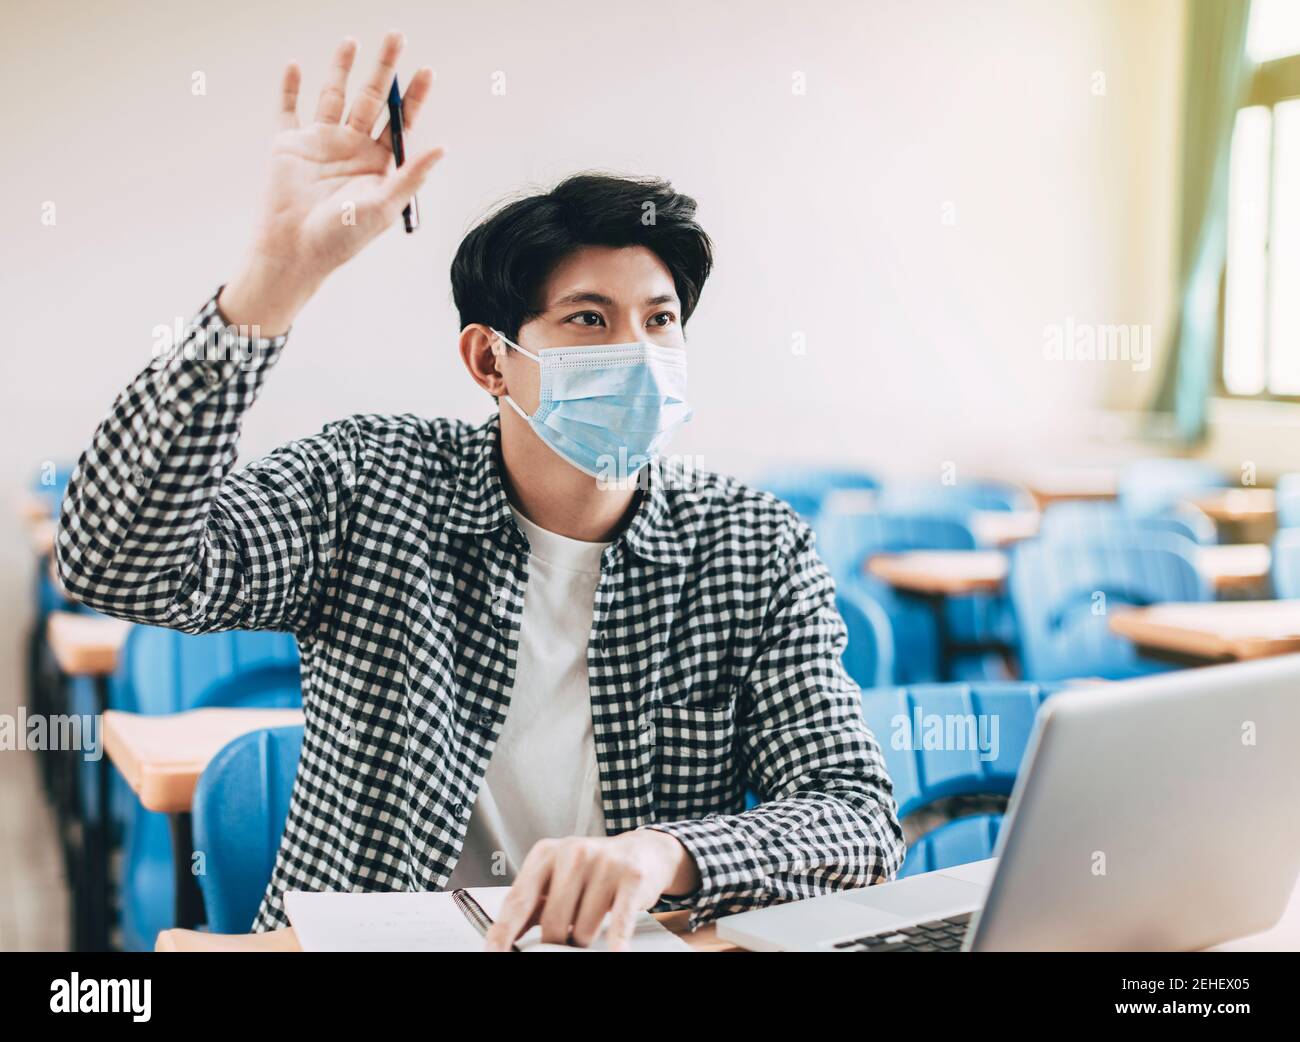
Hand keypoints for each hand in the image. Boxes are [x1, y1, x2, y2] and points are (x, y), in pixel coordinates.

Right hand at [220, 30, 443, 333]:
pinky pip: (288, 110)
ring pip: (333, 95)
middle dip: (384, 69)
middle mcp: (351, 148)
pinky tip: (295, 66)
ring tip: (352, 41)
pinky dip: (289, 88)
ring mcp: (320, 143)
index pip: (401, 122)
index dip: (414, 97)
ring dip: (341, 68)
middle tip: (396, 36)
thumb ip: (410, 175)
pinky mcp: (288, 145)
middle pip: (371, 98)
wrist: (295, 252)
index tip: (426, 70)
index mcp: (378, 163)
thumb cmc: (342, 238)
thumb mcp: (382, 206)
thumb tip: (443, 148)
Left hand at [483, 830, 700, 950]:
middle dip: (557, 939)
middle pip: (552, 922)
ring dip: (585, 938)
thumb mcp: (558, 876)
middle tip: (566, 935)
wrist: (642, 851)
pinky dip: (615, 943)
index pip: (518, 899)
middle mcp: (573, 853)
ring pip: (583, 930)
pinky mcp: (631, 878)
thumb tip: (505, 935)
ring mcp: (604, 864)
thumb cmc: (593, 868)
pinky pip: (619, 923)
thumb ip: (533, 903)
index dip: (504, 930)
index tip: (494, 951)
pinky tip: (615, 952)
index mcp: (546, 853)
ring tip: (592, 919)